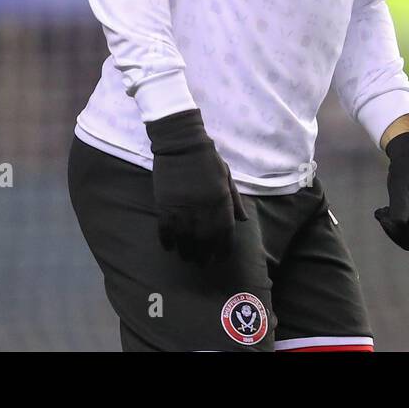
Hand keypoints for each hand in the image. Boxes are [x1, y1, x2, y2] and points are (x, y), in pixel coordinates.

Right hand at [145, 109, 247, 264]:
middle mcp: (203, 209)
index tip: (221, 257)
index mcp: (221, 202)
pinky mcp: (165, 206)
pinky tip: (170, 247)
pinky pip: (166, 231)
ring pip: (185, 240)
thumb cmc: (208, 160)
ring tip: (188, 258)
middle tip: (204, 263)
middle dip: (205, 255)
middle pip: (205, 241)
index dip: (224, 249)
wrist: (181, 144)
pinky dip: (168, 242)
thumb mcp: (227, 177)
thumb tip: (243, 220)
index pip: (225, 233)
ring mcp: (183, 209)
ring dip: (187, 252)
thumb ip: (235, 200)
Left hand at [374, 130, 408, 249]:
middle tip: (381, 212)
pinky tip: (389, 209)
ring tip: (384, 209)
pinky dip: (398, 224)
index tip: (382, 213)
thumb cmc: (406, 172)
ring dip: (394, 228)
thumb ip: (399, 209)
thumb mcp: (399, 188)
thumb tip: (397, 226)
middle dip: (393, 231)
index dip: (393, 231)